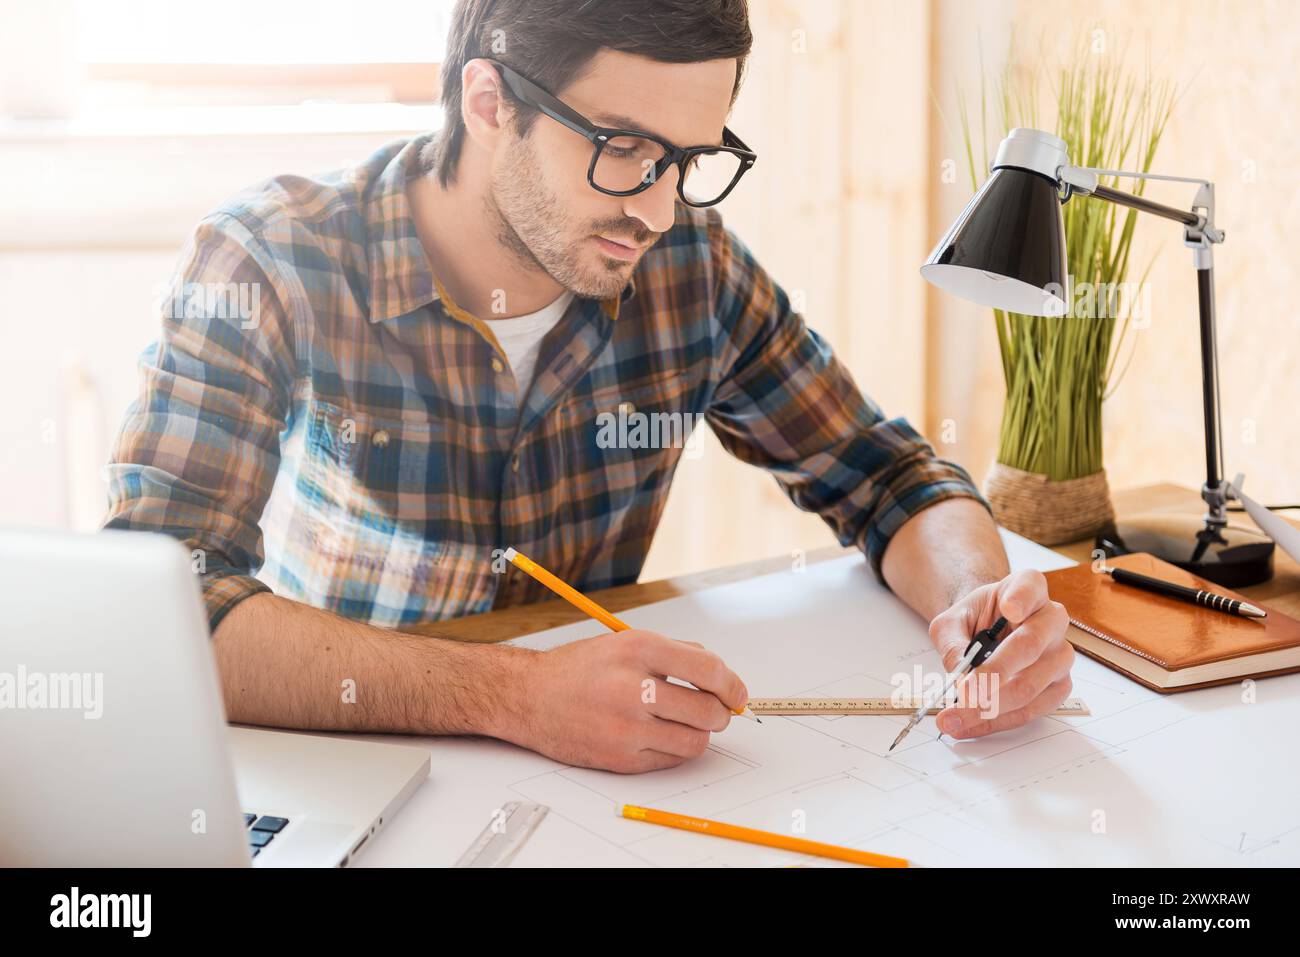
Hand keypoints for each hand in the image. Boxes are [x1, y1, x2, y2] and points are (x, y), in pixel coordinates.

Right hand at [505, 630, 748, 772]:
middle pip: (708, 711)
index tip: (737, 693)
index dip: (733, 685)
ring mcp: (626, 727)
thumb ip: (677, 653)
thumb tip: (723, 676)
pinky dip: (675, 748)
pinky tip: (660, 734)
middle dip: (721, 713)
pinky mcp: (620, 757)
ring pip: (696, 740)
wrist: (529, 696)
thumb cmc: (581, 669)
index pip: (710, 670)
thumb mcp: (627, 643)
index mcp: (639, 650)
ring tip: (685, 722)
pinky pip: (671, 759)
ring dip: (700, 733)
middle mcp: (633, 687)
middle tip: (715, 711)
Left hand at [928, 570, 1073, 739]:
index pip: (1031, 587)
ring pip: (1031, 686)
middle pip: (1030, 646)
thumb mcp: (952, 621)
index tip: (1008, 610)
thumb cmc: (975, 620)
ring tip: (956, 717)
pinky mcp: (1059, 685)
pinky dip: (997, 721)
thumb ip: (950, 640)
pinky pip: (1032, 710)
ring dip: (990, 708)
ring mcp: (1060, 654)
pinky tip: (971, 724)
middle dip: (994, 674)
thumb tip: (957, 670)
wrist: (986, 632)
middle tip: (964, 691)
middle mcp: (1052, 619)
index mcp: (1028, 588)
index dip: (1021, 599)